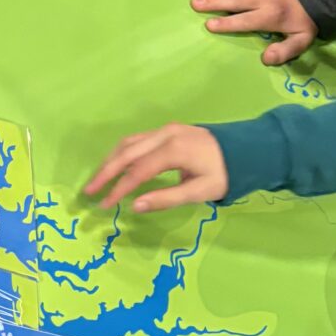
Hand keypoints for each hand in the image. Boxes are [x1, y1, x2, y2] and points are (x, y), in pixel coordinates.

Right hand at [84, 123, 227, 214]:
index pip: (137, 171)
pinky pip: (137, 140)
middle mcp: (165, 134)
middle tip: (89, 191)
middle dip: (105, 172)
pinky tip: (116, 166)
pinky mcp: (167, 130)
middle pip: (126, 152)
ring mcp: (165, 129)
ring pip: (128, 143)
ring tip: (98, 180)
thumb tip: (135, 206)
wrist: (246, 149)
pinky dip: (122, 153)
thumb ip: (166, 199)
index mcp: (173, 150)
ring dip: (110, 161)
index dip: (118, 189)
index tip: (104, 205)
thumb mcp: (200, 191)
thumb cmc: (225, 173)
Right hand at [190, 0, 316, 64]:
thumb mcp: (302, 40)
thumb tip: (265, 58)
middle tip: (194, 3)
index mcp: (271, 15)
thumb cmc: (305, 19)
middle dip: (214, 2)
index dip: (227, 23)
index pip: (245, 20)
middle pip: (234, 0)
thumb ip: (285, 51)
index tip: (209, 24)